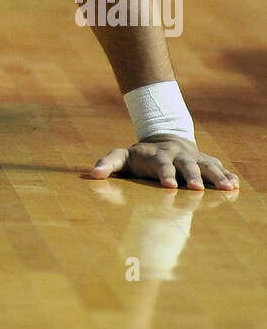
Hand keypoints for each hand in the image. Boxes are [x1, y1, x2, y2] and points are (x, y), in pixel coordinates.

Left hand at [90, 134, 237, 190]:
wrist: (164, 139)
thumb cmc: (140, 157)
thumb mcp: (123, 158)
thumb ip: (109, 163)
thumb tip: (92, 174)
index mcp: (157, 156)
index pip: (161, 165)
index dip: (165, 175)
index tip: (169, 187)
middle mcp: (177, 155)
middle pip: (186, 165)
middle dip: (192, 176)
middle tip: (197, 189)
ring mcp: (193, 158)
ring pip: (206, 165)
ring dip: (216, 176)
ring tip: (227, 188)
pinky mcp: (205, 162)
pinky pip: (217, 166)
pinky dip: (226, 174)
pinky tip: (234, 183)